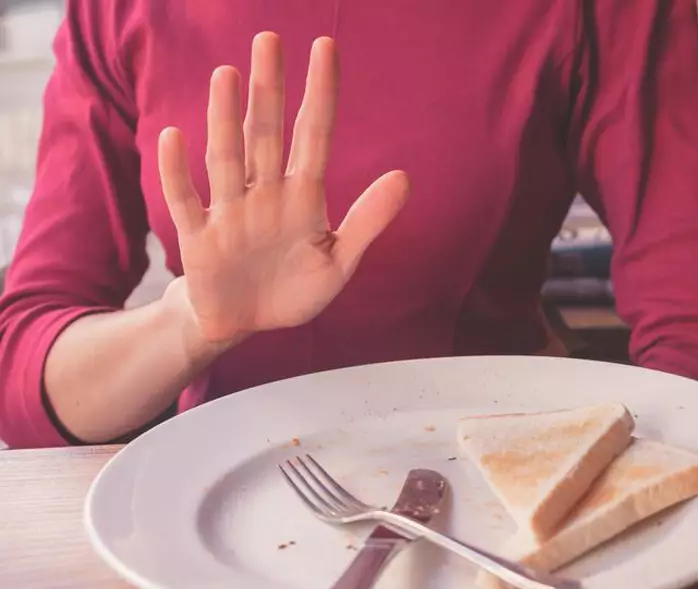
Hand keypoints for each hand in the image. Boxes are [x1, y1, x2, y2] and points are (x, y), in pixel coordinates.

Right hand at [157, 32, 408, 344]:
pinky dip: (178, 173)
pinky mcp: (198, 239)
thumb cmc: (294, 288)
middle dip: (269, 90)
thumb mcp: (339, 261)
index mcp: (303, 198)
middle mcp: (265, 195)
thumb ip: (369, 221)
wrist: (246, 323)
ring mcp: (229, 213)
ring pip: (227, 159)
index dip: (321, 93)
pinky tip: (175, 136)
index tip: (325, 47)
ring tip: (227, 75)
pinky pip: (186, 201)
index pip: (315, 135)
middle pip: (267, 135)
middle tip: (269, 40)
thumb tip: (405, 177)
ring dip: (225, 119)